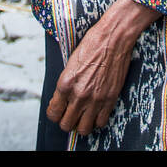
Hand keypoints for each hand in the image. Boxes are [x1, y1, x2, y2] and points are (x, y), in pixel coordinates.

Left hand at [47, 0, 160, 134]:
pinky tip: (95, 112)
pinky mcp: (110, 99)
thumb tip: (62, 97)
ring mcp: (95, 99)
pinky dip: (97, 120)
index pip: (53, 113)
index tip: (58, 110)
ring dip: (81, 124)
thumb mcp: (70, 62)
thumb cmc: (92, 44)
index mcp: (65, 83)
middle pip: (66, 124)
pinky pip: (101, 122)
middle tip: (69, 114)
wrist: (113, 38)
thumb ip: (66, 83)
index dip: (54, 114)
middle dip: (66, 121)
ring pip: (84, 129)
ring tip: (82, 116)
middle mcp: (79, 94)